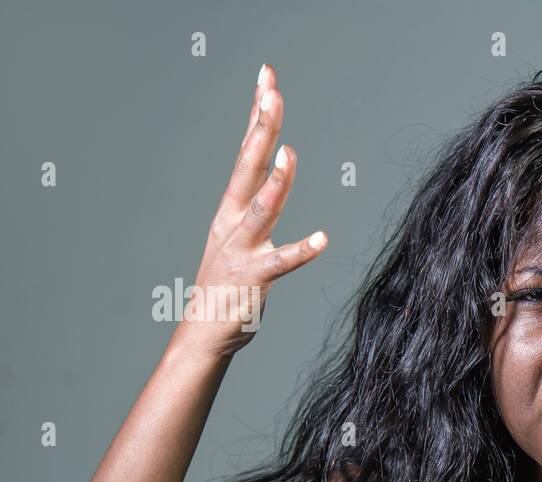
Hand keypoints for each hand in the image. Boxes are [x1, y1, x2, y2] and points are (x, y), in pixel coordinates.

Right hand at [172, 64, 326, 359]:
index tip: (267, 76)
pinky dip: (302, 250)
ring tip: (290, 154)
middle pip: (249, 164)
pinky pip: (283, 262)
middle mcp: (233, 220)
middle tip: (272, 91)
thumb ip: (257, 200)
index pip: (247, 149)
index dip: (257, 113)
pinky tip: (322, 240)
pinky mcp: (255, 278)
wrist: (205, 332)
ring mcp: (242, 248)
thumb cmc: (229, 282)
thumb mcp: (239, 231)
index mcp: (232, 207)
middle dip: (261, 127)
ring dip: (276, 182)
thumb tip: (274, 167)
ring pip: (261, 208)